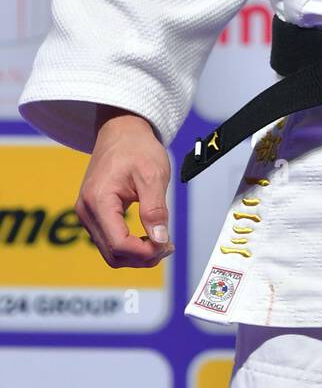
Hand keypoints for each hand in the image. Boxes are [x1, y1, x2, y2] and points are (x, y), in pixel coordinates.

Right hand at [75, 106, 175, 267]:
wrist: (121, 130)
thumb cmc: (136, 147)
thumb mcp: (153, 175)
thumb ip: (155, 209)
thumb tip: (160, 240)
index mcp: (98, 200)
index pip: (119, 244)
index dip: (145, 252)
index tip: (168, 246)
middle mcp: (87, 210)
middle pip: (113, 254)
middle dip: (142, 257)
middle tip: (168, 246)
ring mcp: (87, 213)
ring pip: (110, 251)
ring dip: (136, 254)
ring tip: (161, 242)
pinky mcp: (93, 213)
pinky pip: (109, 240)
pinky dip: (129, 245)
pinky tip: (148, 236)